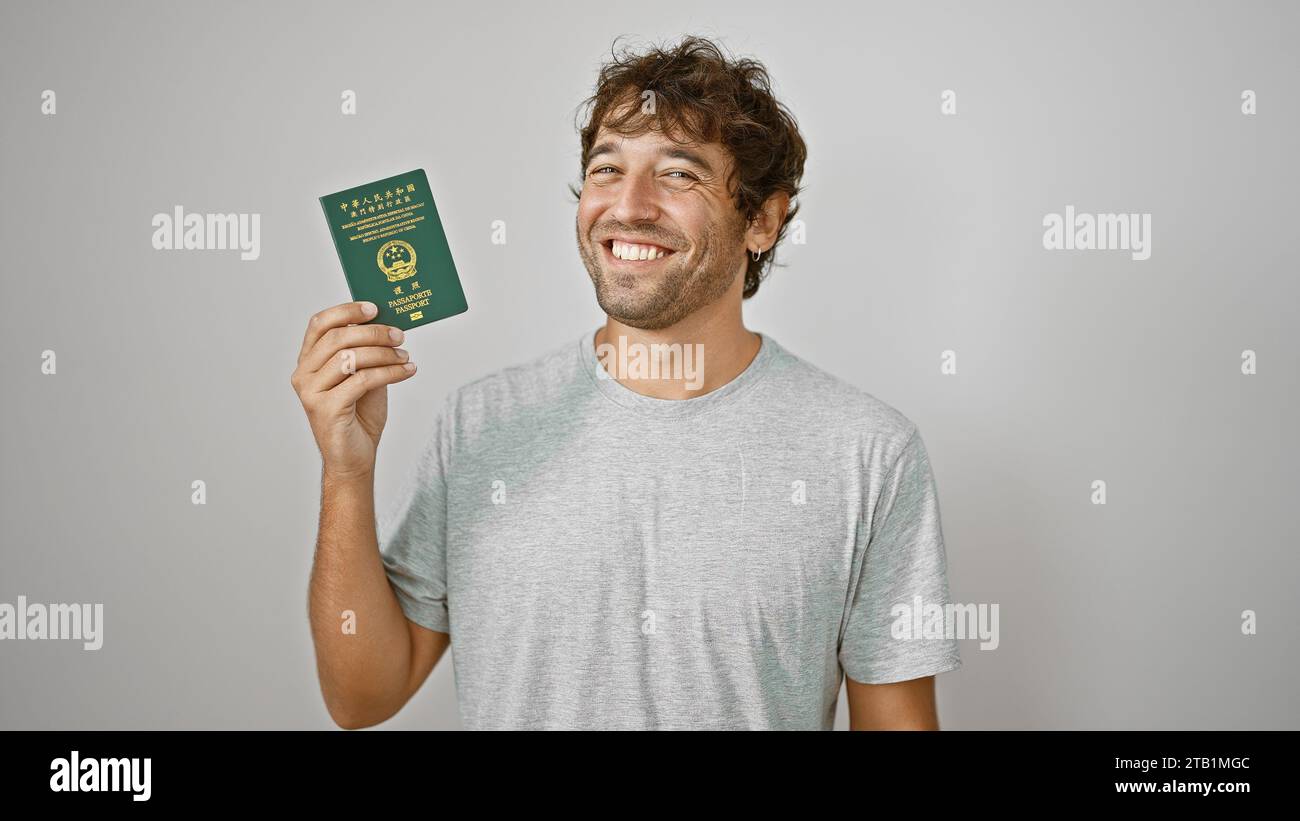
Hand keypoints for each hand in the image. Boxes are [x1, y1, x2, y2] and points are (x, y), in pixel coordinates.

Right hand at [291, 301, 415, 478]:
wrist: (354, 459)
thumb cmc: (358, 416)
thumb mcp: (364, 376)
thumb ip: (367, 353)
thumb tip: (388, 325)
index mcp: (308, 361)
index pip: (320, 324)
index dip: (346, 311)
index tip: (375, 308)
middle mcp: (303, 374)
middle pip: (338, 338)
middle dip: (373, 332)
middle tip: (399, 335)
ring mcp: (311, 392)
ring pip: (350, 358)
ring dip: (384, 354)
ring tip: (405, 356)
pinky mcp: (326, 409)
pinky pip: (362, 380)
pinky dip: (390, 372)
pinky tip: (407, 371)